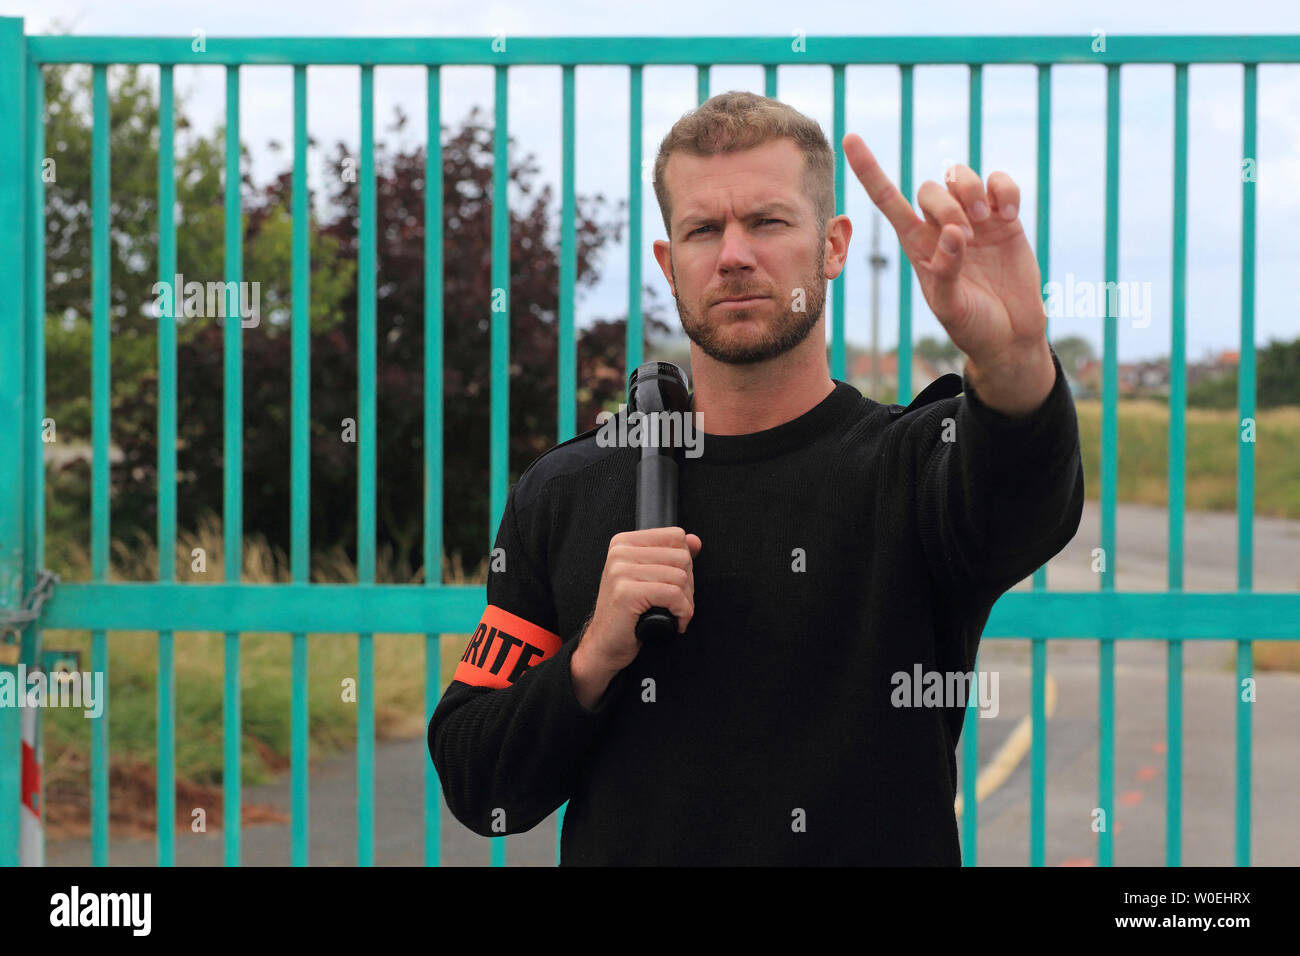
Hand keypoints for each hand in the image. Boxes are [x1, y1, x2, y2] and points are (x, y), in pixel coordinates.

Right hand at [571, 527, 701, 708]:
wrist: (605, 644)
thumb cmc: (627, 613)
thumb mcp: (649, 577)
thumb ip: (671, 556)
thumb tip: (696, 541)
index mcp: (624, 543)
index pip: (676, 537)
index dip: (684, 563)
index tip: (674, 584)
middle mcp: (620, 552)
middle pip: (681, 557)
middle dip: (687, 585)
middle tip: (674, 604)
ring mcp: (621, 571)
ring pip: (680, 577)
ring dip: (685, 602)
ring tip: (673, 614)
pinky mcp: (626, 592)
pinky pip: (673, 595)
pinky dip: (682, 612)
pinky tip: (674, 622)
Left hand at [843, 134, 1049, 385]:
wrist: (1010, 335)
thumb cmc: (972, 325)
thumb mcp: (950, 306)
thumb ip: (946, 271)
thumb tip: (953, 233)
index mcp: (916, 246)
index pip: (886, 200)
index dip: (868, 170)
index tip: (849, 138)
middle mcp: (940, 227)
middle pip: (929, 187)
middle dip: (946, 202)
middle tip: (964, 230)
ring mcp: (974, 219)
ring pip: (961, 177)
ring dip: (970, 190)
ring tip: (984, 219)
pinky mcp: (1005, 218)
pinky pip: (999, 182)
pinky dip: (1004, 189)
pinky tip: (1008, 213)